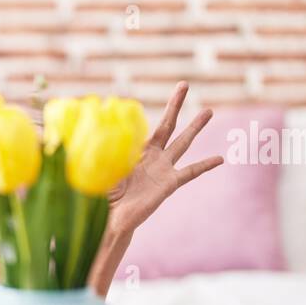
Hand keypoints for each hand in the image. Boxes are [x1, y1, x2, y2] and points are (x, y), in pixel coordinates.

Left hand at [106, 81, 223, 235]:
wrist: (111, 220)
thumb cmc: (102, 196)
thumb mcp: (99, 169)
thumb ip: (99, 152)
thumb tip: (85, 134)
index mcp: (134, 151)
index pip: (143, 123)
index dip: (143, 112)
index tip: (147, 95)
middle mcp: (151, 156)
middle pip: (167, 125)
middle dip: (176, 105)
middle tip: (184, 83)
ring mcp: (162, 169)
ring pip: (182, 143)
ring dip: (195, 127)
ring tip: (208, 111)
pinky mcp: (169, 183)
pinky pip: (190, 172)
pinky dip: (205, 165)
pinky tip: (220, 158)